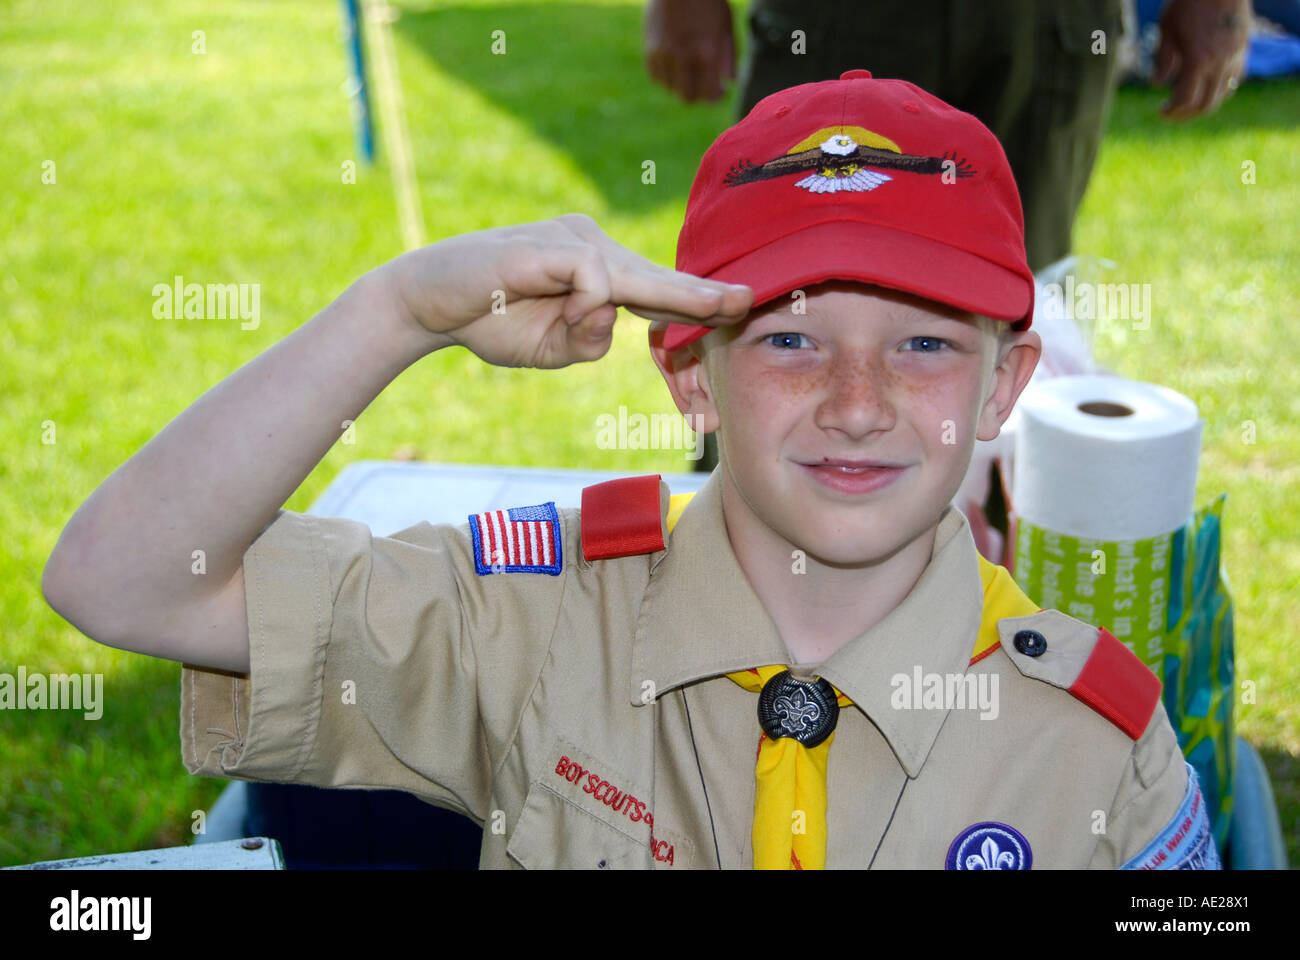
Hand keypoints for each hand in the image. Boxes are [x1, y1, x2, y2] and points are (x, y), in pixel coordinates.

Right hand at [379, 214, 753, 368]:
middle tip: (751, 300)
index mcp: (597, 268)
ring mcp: (574, 239)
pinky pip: (595, 282)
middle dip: (705, 294)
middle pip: (658, 277)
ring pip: (633, 278)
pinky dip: (586, 306)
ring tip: (675, 307)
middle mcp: (591, 244)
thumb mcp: (555, 349)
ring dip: (643, 308)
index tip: (735, 310)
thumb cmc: (491, 323)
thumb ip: (590, 339)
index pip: (655, 289)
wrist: (429, 302)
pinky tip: (558, 308)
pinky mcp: (554, 245)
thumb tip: (611, 314)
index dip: (694, 303)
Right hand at [644, 0, 734, 102]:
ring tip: (688, 69)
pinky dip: (665, 75)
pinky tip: (673, 63)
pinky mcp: (650, 48)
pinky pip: (656, 76)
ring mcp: (664, 54)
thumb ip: (728, 56)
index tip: (718, 91)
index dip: (715, 97)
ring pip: (670, 88)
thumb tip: (727, 82)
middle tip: (702, 84)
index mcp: (706, 53)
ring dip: (680, 84)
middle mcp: (683, 57)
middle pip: (687, 97)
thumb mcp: (725, 25)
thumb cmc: (707, 0)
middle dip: (697, 94)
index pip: (709, 95)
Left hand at [1153, 0, 1249, 119]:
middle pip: (1205, 105)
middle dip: (1185, 115)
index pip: (1185, 100)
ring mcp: (1235, 57)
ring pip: (1223, 95)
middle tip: (1171, 114)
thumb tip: (1156, 84)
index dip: (1171, 112)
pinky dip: (1220, 90)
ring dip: (1204, 105)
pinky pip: (1234, 79)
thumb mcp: (1167, 28)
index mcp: (1198, 61)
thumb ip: (1163, 59)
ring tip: (1187, 105)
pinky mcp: (1243, 50)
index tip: (1161, 112)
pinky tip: (1206, 87)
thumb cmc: (1189, 2)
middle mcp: (1219, 63)